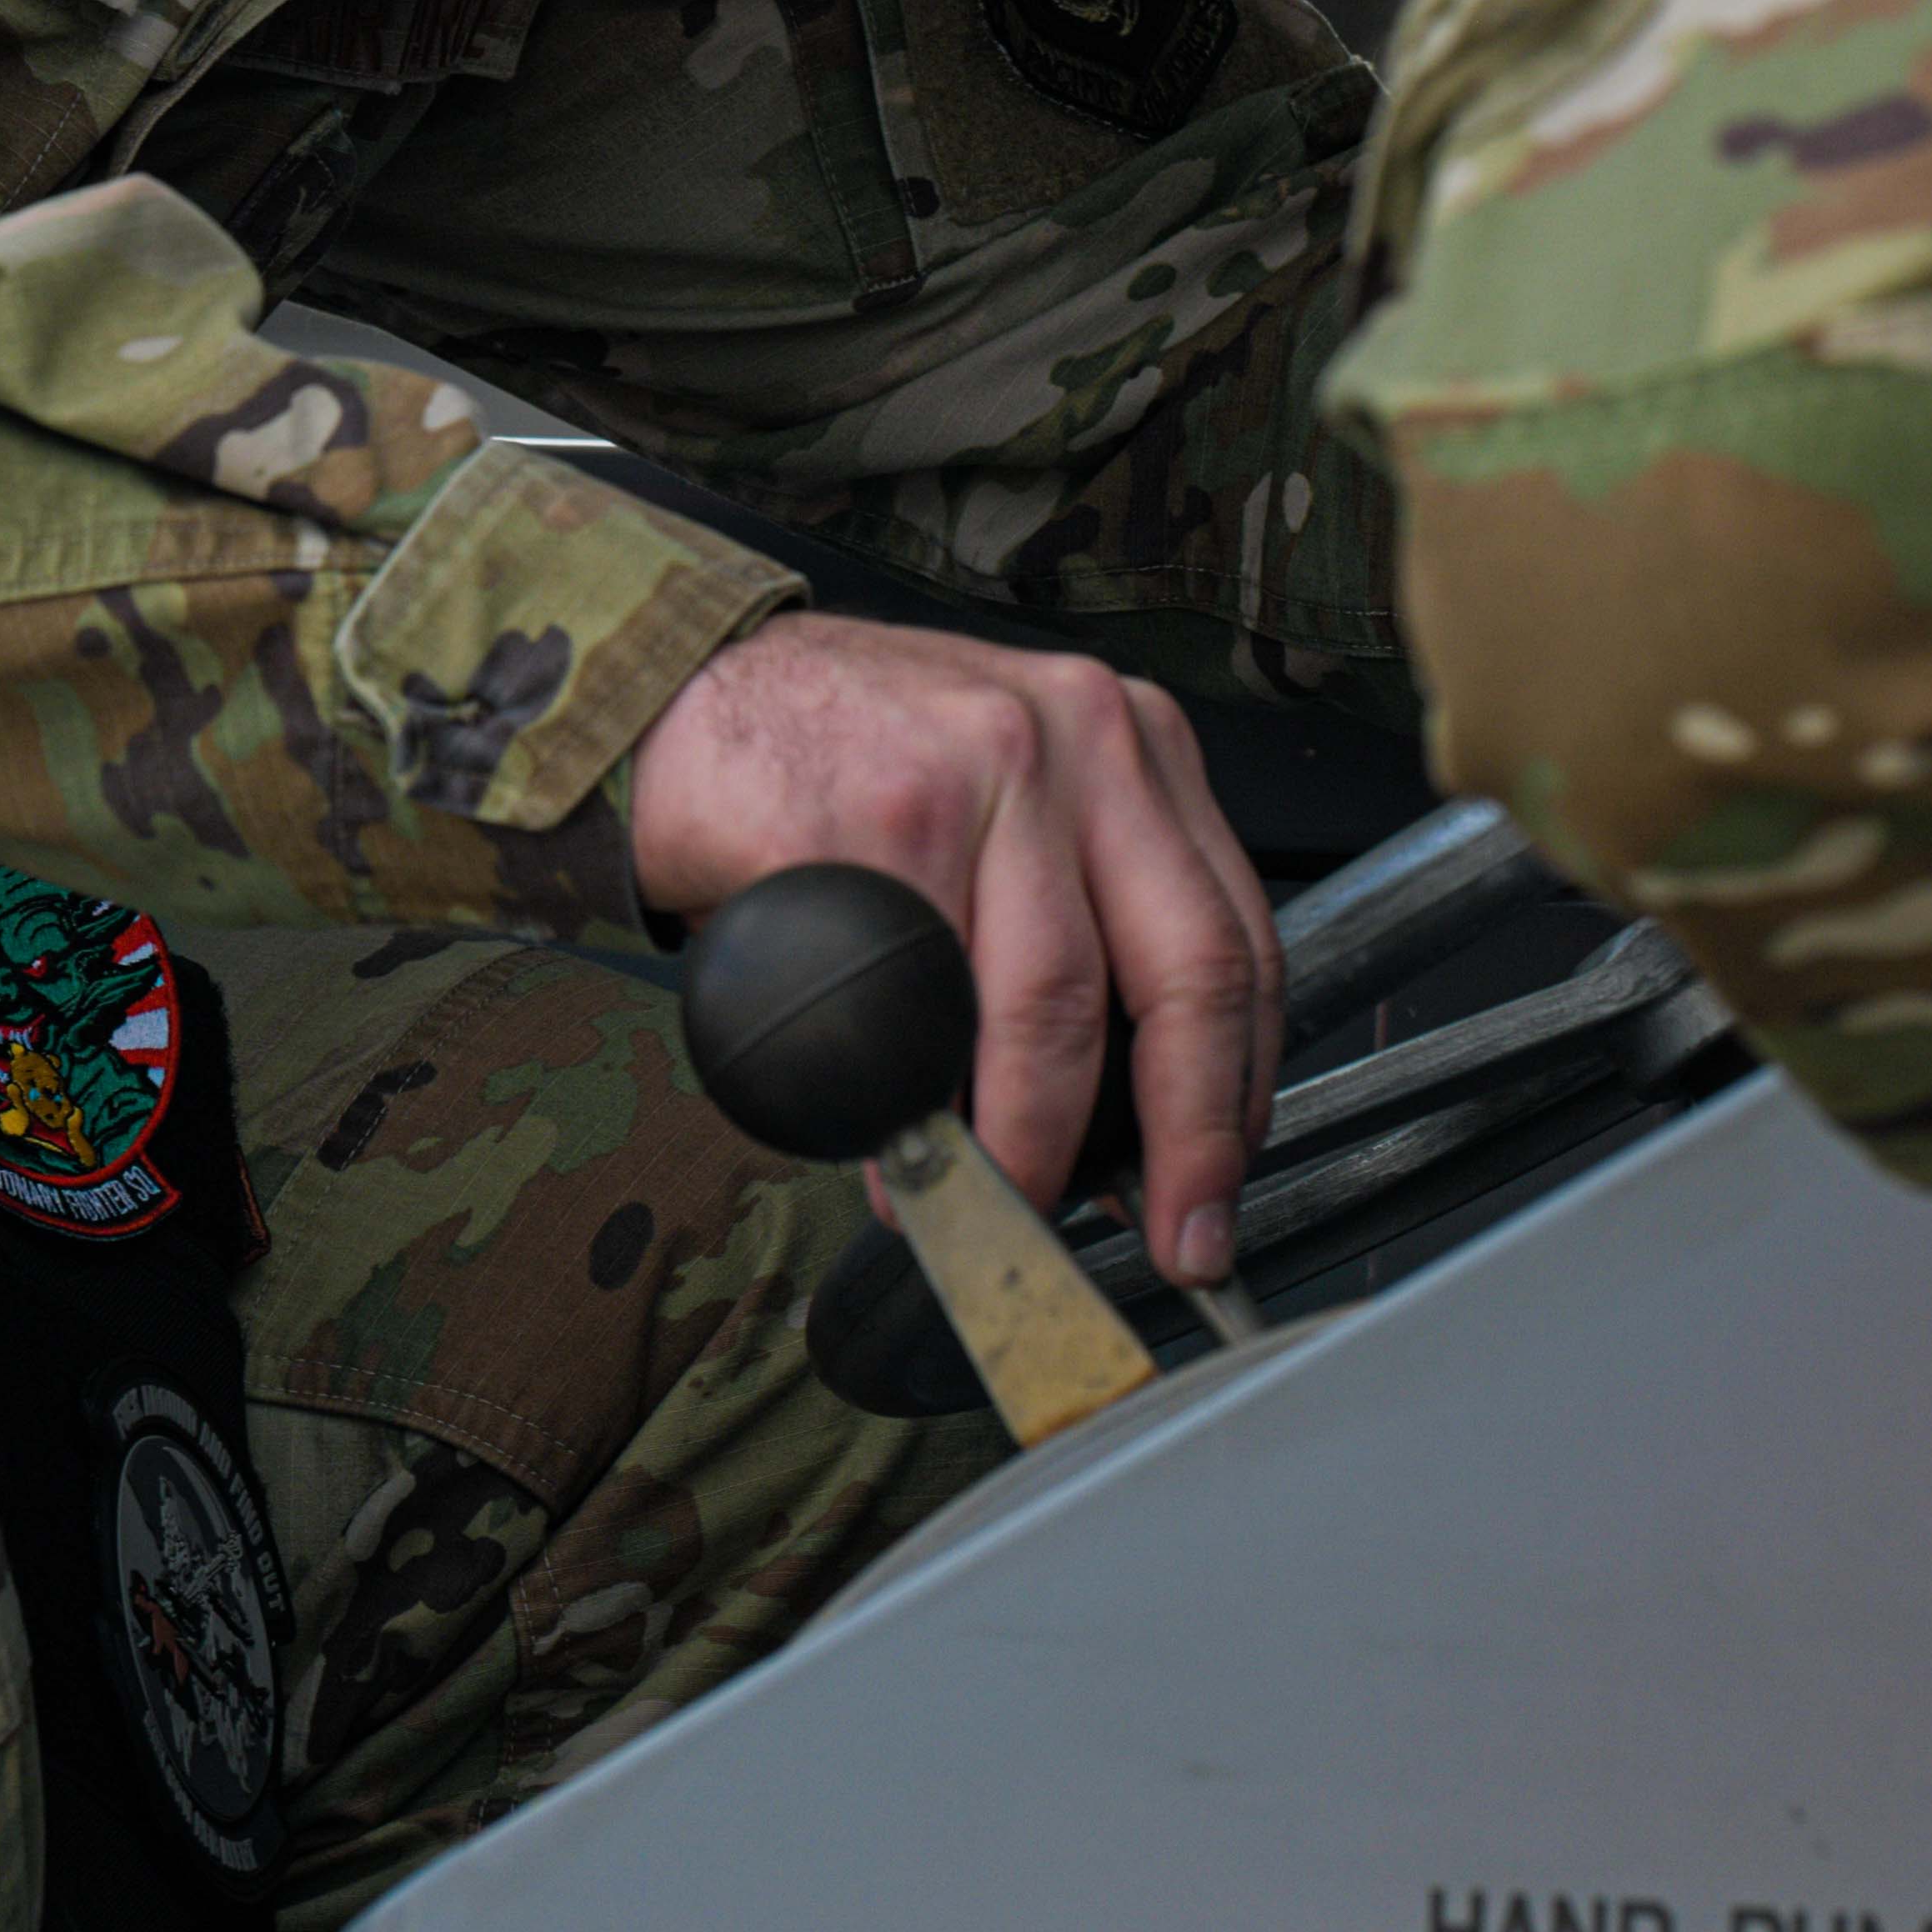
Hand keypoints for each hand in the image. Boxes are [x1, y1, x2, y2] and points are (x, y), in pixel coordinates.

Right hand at [628, 612, 1279, 1279]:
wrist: (693, 692)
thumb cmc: (859, 762)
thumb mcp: (1017, 791)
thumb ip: (1089, 918)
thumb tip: (1137, 1124)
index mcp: (1131, 742)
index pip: (1237, 939)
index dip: (1239, 1092)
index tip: (1218, 1191)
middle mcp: (1077, 740)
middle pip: (1179, 976)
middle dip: (1183, 1141)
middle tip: (1170, 1239)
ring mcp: (977, 772)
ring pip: (1046, 1011)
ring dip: (1029, 1144)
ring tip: (998, 1204)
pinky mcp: (873, 818)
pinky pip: (915, 1007)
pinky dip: (910, 1105)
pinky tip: (897, 1148)